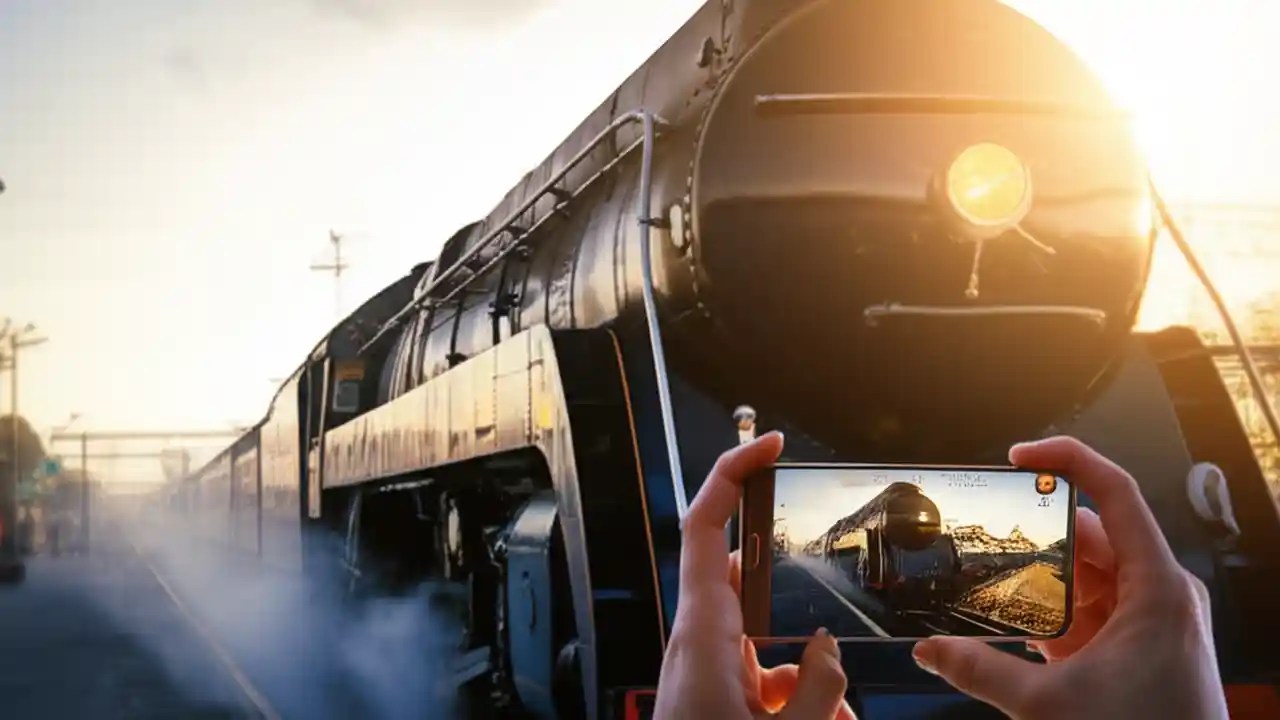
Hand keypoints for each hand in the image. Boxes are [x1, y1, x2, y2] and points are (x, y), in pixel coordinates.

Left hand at [654, 432, 855, 718]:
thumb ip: (818, 689)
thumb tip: (828, 654)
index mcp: (702, 633)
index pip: (703, 527)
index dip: (731, 475)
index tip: (768, 444)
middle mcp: (703, 645)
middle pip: (755, 589)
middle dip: (804, 602)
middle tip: (831, 599)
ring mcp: (713, 676)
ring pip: (777, 650)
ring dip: (815, 683)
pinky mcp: (724, 704)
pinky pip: (774, 688)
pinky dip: (805, 705)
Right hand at [911, 436, 1228, 719]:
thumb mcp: (1049, 706)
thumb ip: (981, 670)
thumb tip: (932, 649)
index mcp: (1159, 589)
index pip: (1116, 493)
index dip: (1068, 460)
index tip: (1021, 455)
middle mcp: (1161, 597)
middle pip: (1092, 535)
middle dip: (1038, 535)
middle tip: (989, 531)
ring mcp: (1151, 624)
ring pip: (1088, 575)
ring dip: (1041, 578)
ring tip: (995, 580)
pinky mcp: (1138, 651)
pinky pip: (1091, 611)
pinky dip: (1053, 611)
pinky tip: (1017, 623)